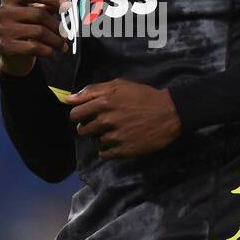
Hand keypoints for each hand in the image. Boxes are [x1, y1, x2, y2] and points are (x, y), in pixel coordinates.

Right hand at [0, 0, 67, 76]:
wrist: (11, 54)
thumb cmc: (25, 29)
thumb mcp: (33, 14)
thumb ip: (47, 6)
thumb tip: (66, 4)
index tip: (68, 5)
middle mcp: (2, 12)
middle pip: (38, 14)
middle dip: (57, 25)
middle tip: (67, 34)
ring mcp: (2, 29)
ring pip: (38, 32)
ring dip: (55, 40)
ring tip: (62, 46)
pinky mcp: (5, 46)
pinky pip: (34, 47)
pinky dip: (48, 50)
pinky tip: (52, 52)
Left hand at [67, 79, 181, 159]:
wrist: (170, 113)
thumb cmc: (144, 96)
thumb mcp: (119, 85)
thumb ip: (92, 90)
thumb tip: (69, 98)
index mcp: (103, 102)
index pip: (75, 114)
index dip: (79, 115)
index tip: (86, 115)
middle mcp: (106, 120)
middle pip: (82, 130)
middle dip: (88, 126)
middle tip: (101, 123)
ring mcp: (115, 137)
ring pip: (94, 142)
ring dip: (100, 138)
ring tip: (113, 131)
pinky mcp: (123, 151)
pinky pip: (104, 154)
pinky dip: (107, 149)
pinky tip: (117, 142)